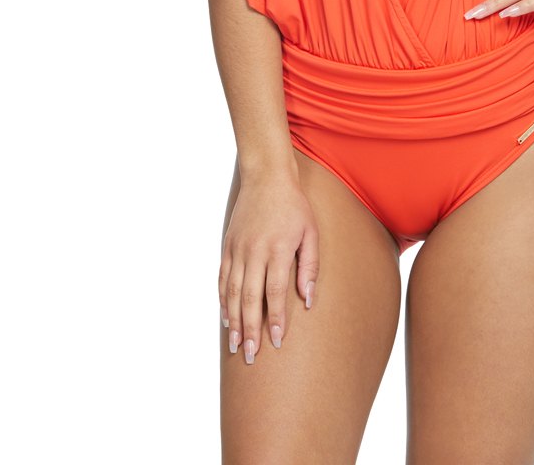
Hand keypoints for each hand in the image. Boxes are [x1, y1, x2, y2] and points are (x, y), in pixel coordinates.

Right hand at [219, 170, 319, 364]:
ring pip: (232, 292)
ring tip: (237, 346)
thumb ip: (310, 267)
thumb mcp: (311, 232)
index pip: (274, 293)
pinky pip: (223, 278)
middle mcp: (254, 252)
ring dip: (234, 321)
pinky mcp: (228, 246)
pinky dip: (222, 300)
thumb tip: (308, 300)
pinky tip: (226, 318)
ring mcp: (238, 249)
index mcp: (277, 249)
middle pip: (249, 298)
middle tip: (251, 356)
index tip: (276, 341)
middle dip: (250, 330)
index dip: (274, 319)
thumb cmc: (294, 206)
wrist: (266, 177)